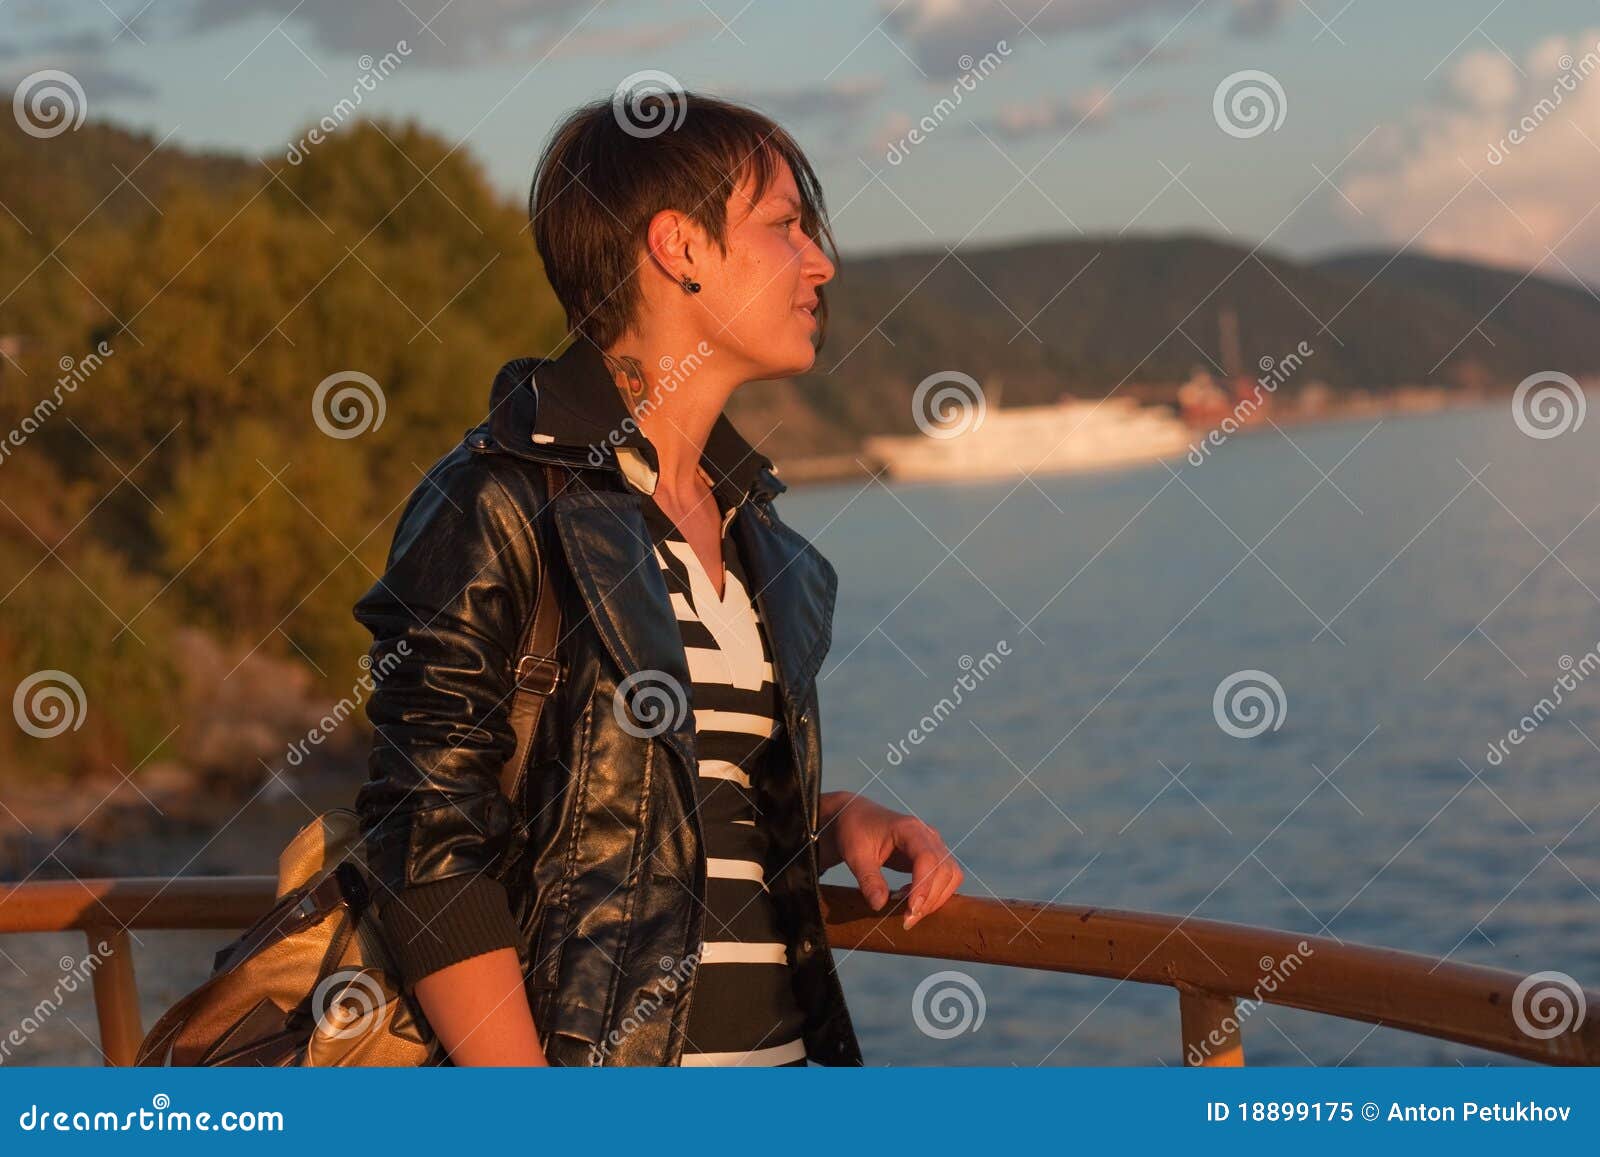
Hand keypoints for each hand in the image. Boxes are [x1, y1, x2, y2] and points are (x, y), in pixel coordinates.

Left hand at [816, 792, 962, 928]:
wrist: (857, 818)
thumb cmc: (855, 832)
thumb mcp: (855, 854)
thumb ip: (868, 879)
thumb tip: (879, 906)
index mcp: (909, 829)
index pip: (927, 858)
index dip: (923, 886)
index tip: (911, 910)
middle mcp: (927, 835)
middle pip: (944, 869)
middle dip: (930, 899)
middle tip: (906, 921)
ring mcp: (934, 844)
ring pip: (951, 875)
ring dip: (935, 899)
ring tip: (908, 911)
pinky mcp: (933, 856)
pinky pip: (946, 877)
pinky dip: (935, 893)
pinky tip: (910, 899)